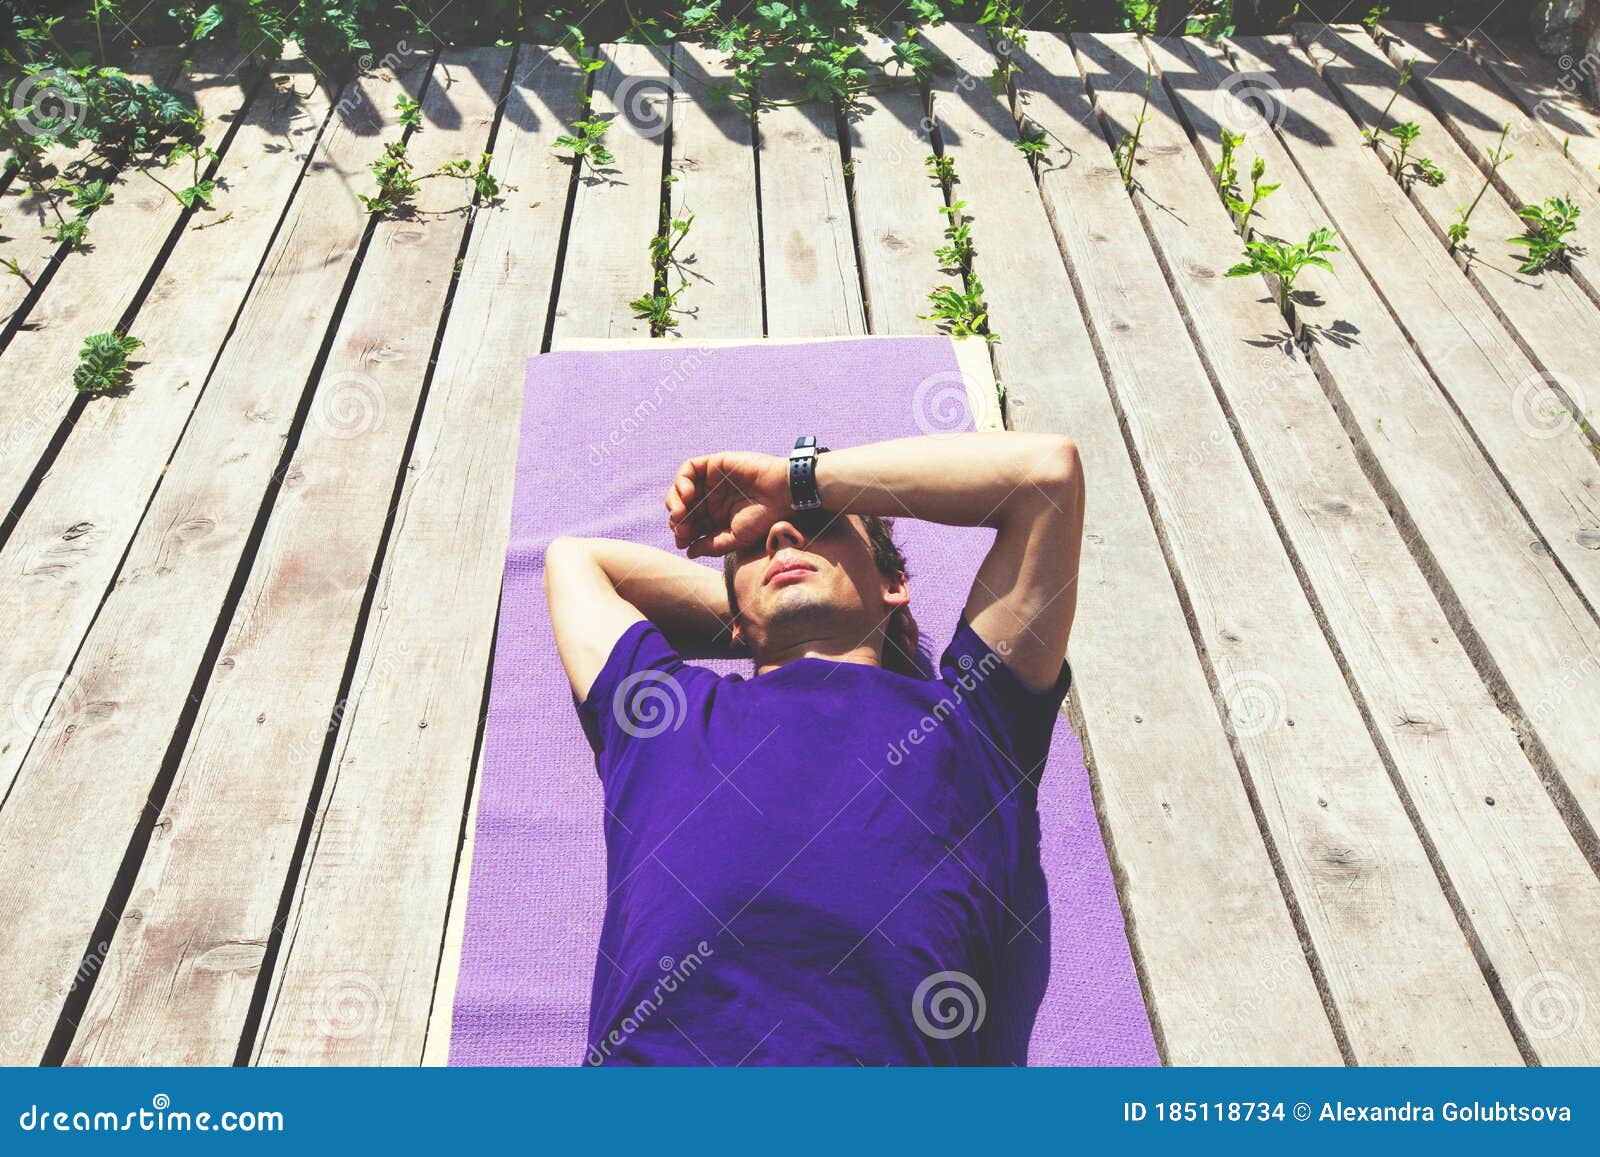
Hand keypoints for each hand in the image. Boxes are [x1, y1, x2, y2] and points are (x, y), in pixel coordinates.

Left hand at [664, 451, 789, 557]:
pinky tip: (689, 494)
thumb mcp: (736, 539)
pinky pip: (689, 469)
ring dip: (674, 501)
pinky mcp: (714, 464)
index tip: (682, 542)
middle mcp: (710, 499)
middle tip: (682, 528)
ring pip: (680, 488)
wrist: (782, 493)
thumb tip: (689, 552)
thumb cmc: (764, 518)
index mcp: (714, 518)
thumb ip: (712, 546)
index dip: (680, 533)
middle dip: (676, 519)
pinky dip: (682, 481)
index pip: (688, 525)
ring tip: (681, 512)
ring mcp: (711, 481)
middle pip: (680, 507)